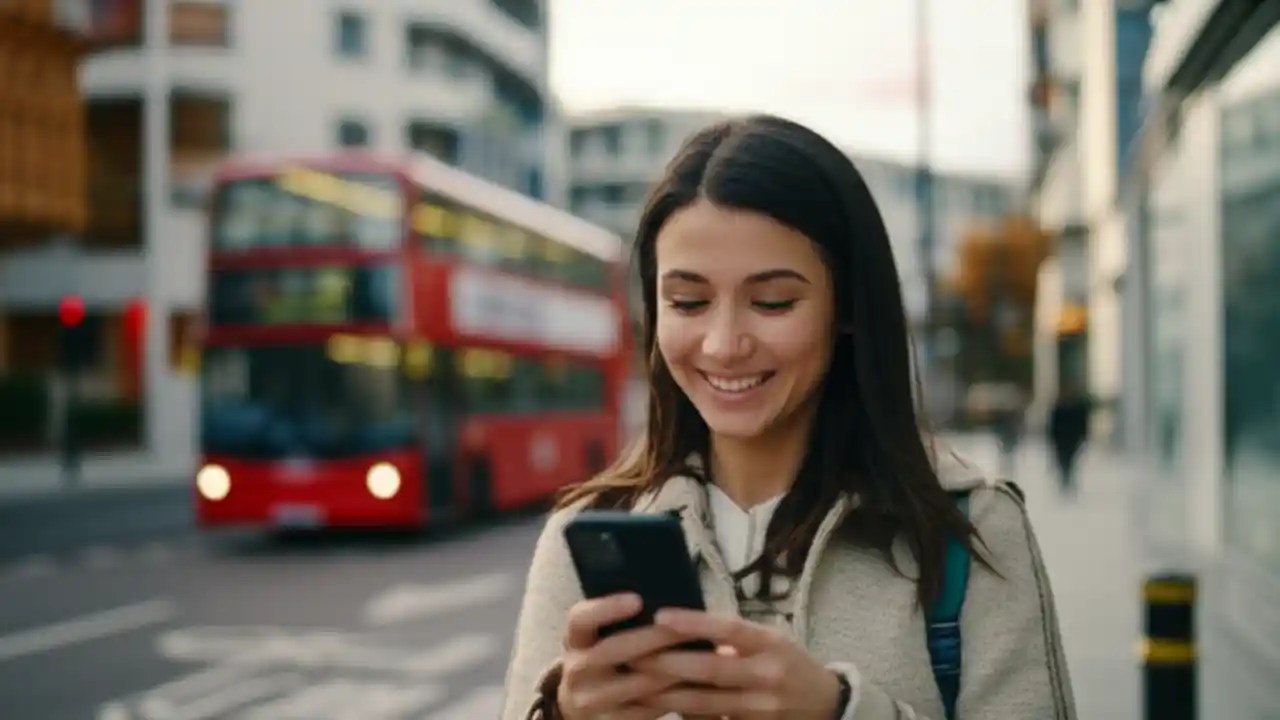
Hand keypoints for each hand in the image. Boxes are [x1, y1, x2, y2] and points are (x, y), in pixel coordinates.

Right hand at [556, 593, 690, 719]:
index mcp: (575, 639)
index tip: (637, 599)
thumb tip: (667, 599)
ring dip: (670, 670)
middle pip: (612, 650)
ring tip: (700, 655)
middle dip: (653, 638)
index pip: (580, 619)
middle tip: (686, 627)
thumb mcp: (598, 637)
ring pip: (635, 684)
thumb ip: (623, 621)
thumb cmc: (604, 658)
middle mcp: (577, 669)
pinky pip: (645, 711)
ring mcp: (590, 700)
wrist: (581, 704)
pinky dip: (671, 697)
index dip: (606, 608)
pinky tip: (693, 685)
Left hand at [629, 608, 842, 719]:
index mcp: (770, 644)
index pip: (728, 629)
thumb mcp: (769, 640)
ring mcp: (761, 708)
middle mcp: (767, 675)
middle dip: (668, 663)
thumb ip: (733, 637)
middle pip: (711, 670)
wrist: (825, 704)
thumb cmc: (787, 662)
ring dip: (667, 695)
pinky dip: (687, 716)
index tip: (660, 616)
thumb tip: (682, 624)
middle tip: (633, 654)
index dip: (694, 623)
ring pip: (706, 703)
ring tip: (636, 684)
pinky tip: (661, 709)